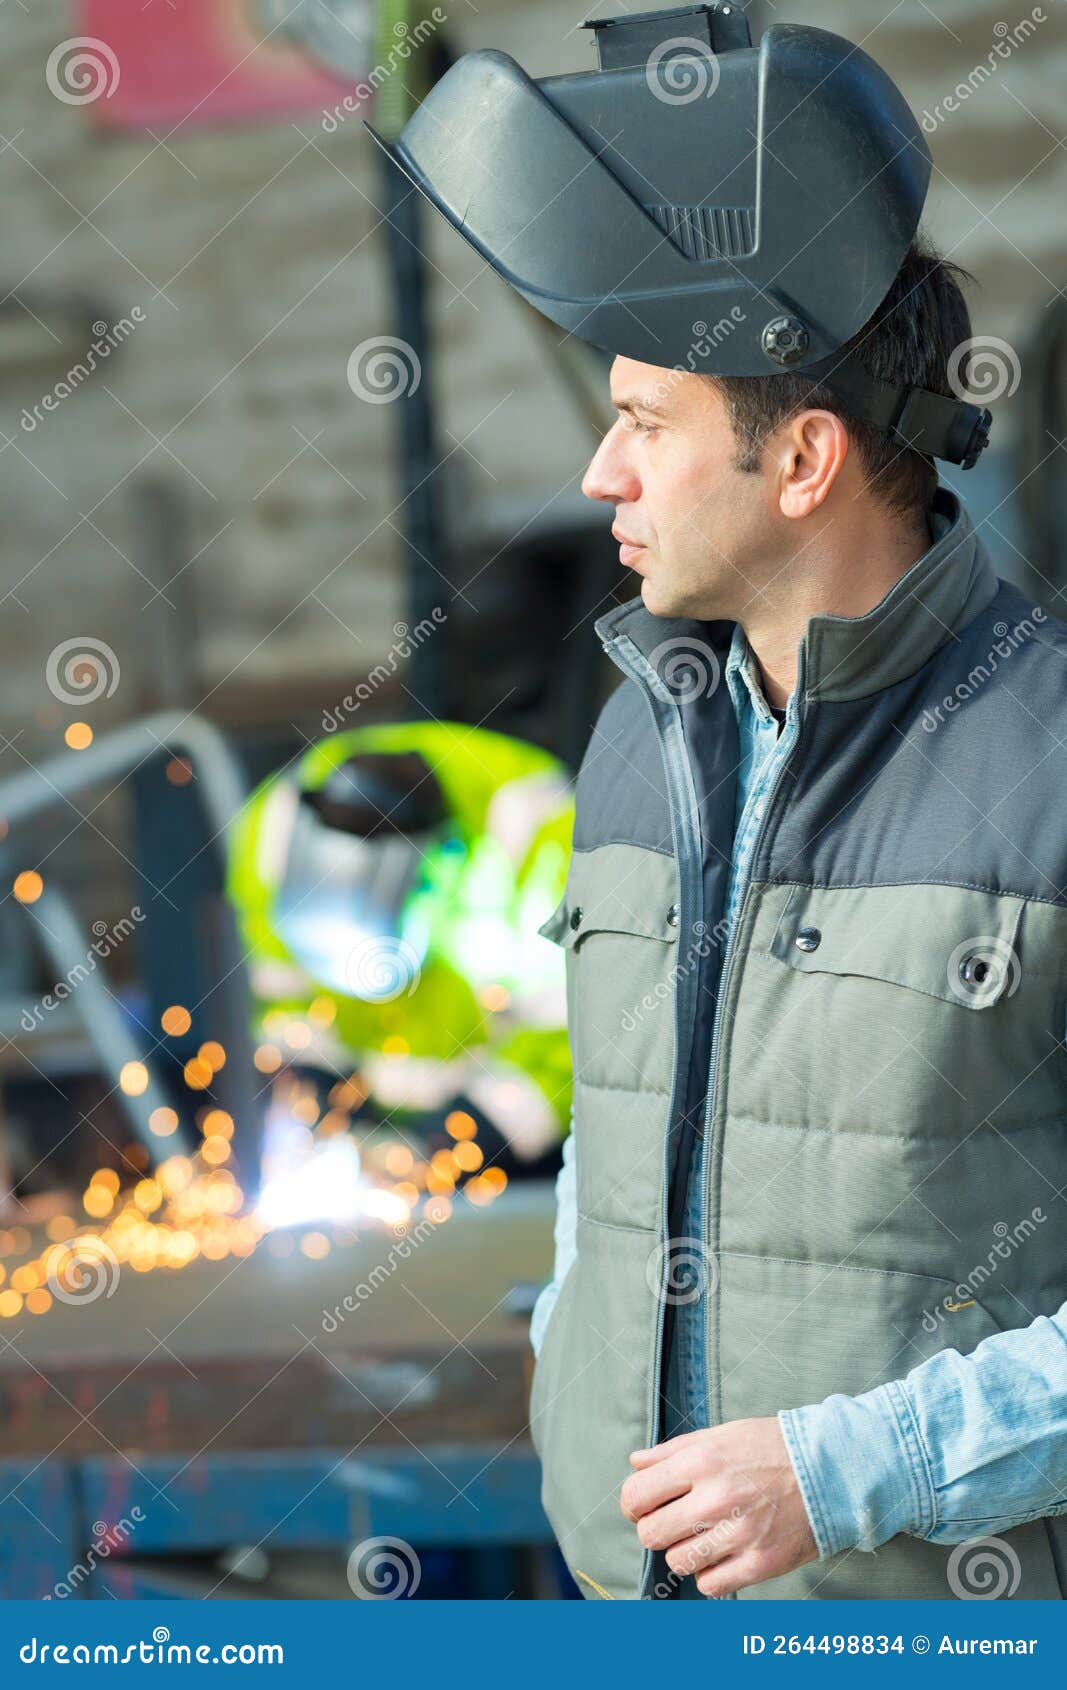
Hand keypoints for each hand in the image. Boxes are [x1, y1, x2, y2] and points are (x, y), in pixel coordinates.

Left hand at [619, 1417, 818, 1596]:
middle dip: (655, 1529)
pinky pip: (709, 1585)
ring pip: (678, 1562)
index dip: (633, 1504)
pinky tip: (722, 1554)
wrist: (830, 1468)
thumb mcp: (719, 1435)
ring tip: (703, 1536)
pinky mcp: (759, 1563)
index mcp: (701, 1462)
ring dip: (684, 1551)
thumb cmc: (771, 1448)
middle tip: (673, 1522)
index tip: (643, 1507)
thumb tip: (635, 1463)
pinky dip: (709, 1574)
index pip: (636, 1495)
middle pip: (651, 1534)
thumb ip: (672, 1451)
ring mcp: (739, 1534)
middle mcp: (716, 1499)